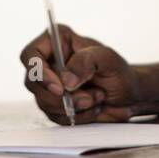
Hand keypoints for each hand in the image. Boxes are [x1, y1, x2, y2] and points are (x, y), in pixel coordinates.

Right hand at [19, 25, 138, 123]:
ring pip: (43, 102)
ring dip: (72, 106)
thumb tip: (65, 80)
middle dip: (60, 96)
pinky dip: (76, 116)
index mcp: (58, 41)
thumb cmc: (118, 71)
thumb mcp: (107, 59)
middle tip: (87, 98)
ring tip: (97, 98)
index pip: (31, 55)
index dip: (39, 73)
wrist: (127, 95)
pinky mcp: (55, 104)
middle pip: (32, 82)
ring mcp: (50, 85)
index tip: (59, 88)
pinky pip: (55, 116)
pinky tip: (93, 108)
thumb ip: (85, 61)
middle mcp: (49, 62)